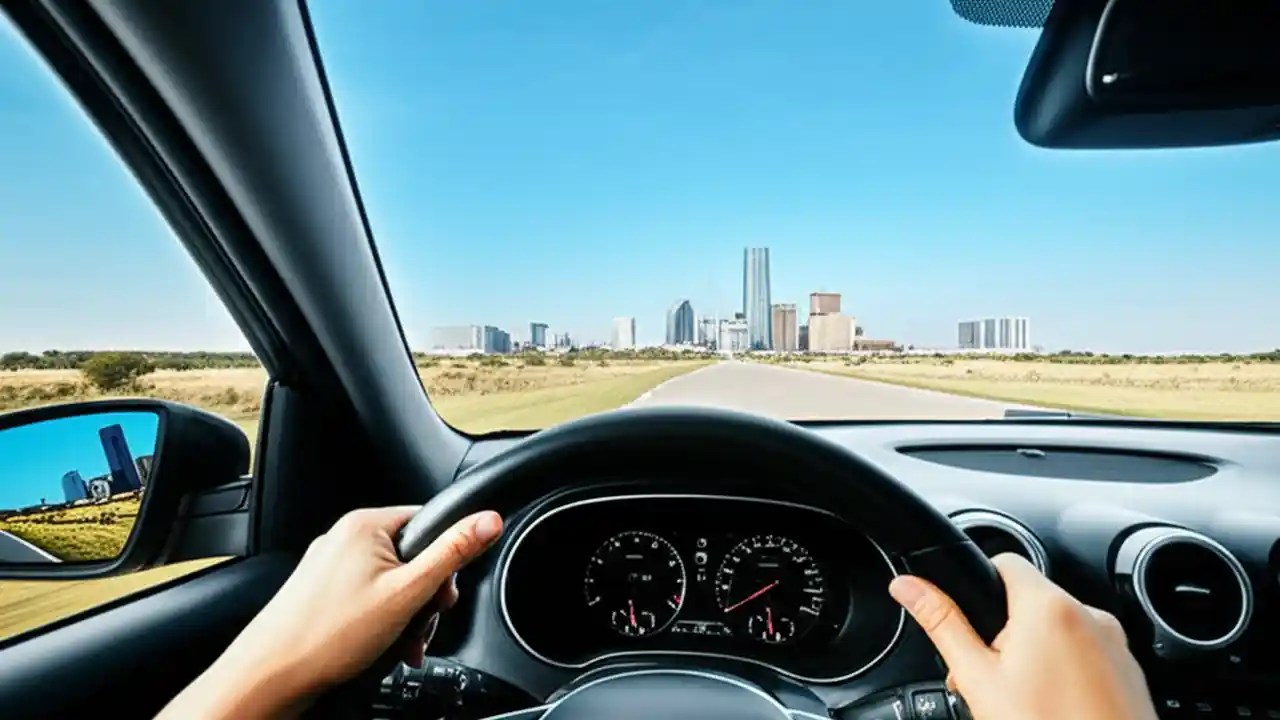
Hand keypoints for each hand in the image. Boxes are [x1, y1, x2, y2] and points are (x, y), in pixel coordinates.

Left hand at [159, 507, 503, 719]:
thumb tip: (488, 519)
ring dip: (405, 614)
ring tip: (399, 643)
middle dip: (424, 596)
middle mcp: (345, 537)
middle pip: (412, 556)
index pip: (429, 523)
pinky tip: (380, 645)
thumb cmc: (329, 635)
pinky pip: (367, 596)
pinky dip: (381, 620)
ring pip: (391, 581)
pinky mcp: (321, 590)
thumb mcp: (408, 593)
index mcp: (366, 525)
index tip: (442, 593)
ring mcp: (330, 565)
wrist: (272, 674)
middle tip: (419, 625)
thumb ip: (452, 553)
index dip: (446, 561)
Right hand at [888, 553, 1157, 719]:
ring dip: (1035, 653)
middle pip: (1030, 601)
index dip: (980, 589)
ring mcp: (1115, 643)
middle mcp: (1089, 615)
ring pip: (1059, 629)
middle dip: (1004, 633)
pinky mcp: (1128, 669)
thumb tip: (908, 586)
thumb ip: (942, 623)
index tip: (973, 626)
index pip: (1004, 562)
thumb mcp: (979, 679)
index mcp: (1048, 607)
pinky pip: (1087, 652)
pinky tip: (1055, 706)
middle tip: (993, 679)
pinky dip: (1066, 670)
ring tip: (1026, 700)